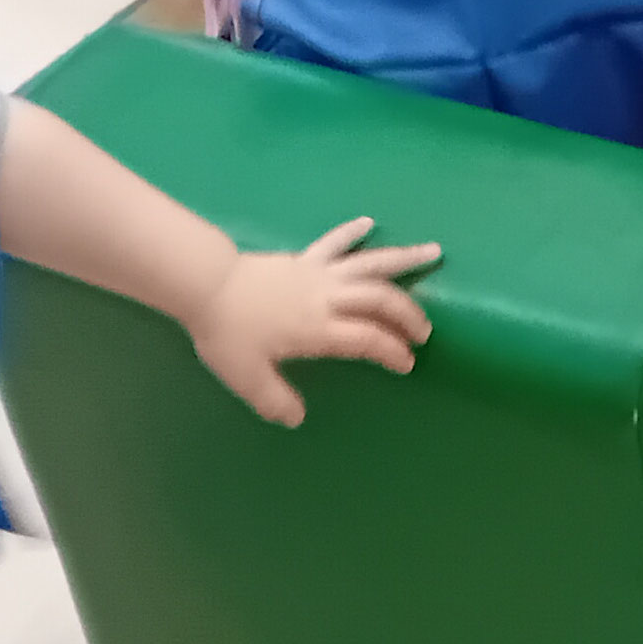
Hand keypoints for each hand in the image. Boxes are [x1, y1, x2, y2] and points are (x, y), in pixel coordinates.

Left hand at [181, 217, 440, 426]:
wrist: (208, 285)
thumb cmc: (228, 333)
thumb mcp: (247, 376)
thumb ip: (275, 399)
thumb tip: (298, 419)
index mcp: (319, 328)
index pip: (368, 339)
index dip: (392, 351)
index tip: (406, 363)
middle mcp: (329, 298)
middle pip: (381, 300)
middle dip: (408, 314)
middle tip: (424, 330)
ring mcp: (320, 273)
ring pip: (371, 264)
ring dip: (404, 259)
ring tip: (434, 250)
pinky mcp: (306, 257)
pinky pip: (334, 243)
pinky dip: (352, 233)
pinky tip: (369, 224)